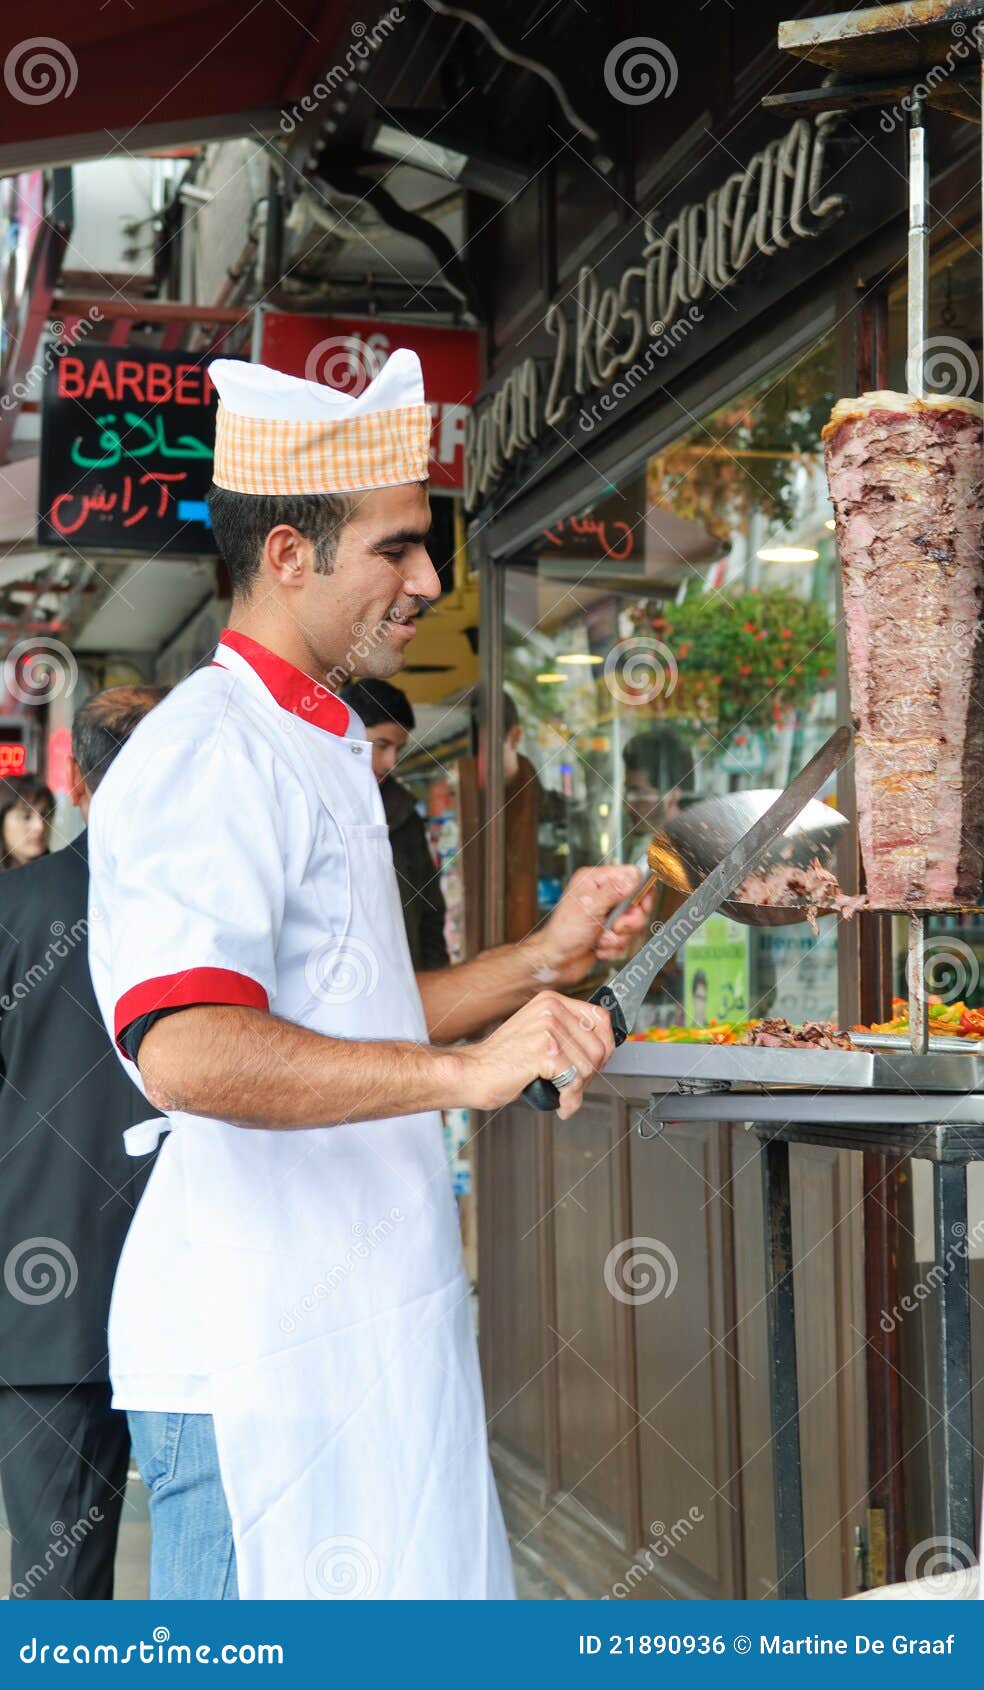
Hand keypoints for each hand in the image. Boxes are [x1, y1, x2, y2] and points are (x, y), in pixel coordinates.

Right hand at [457, 991, 614, 1120]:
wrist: (473, 1072)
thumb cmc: (503, 1059)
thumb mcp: (539, 1034)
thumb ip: (568, 1034)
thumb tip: (605, 1048)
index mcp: (551, 1001)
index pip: (601, 1018)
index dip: (604, 1046)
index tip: (595, 1064)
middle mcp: (551, 1009)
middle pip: (599, 1046)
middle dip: (591, 1074)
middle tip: (574, 1086)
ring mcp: (548, 1029)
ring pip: (589, 1066)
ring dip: (579, 1089)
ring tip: (564, 1094)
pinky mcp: (545, 1051)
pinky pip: (575, 1081)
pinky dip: (569, 1099)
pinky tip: (559, 1103)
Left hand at [522, 865, 652, 988]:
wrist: (555, 961)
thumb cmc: (563, 933)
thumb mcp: (589, 907)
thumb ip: (614, 891)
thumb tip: (634, 878)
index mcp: (596, 881)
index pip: (631, 875)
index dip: (641, 891)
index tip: (639, 905)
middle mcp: (604, 895)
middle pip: (638, 903)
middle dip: (630, 921)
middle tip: (616, 927)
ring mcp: (608, 915)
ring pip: (634, 925)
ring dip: (619, 938)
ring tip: (601, 939)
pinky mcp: (610, 933)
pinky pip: (627, 940)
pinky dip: (614, 947)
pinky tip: (599, 947)